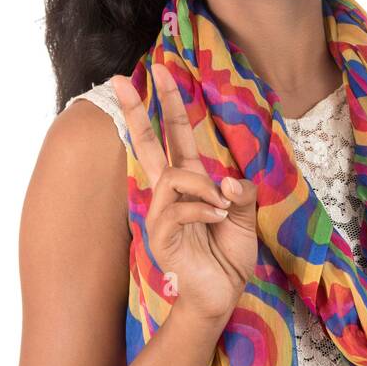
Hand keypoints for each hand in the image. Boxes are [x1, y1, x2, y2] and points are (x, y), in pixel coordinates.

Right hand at [110, 64, 261, 323]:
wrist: (221, 295)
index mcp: (190, 182)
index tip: (159, 70)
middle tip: (121, 79)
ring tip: (222, 208)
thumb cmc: (229, 255)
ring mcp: (160, 214)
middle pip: (148, 143)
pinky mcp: (160, 236)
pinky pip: (178, 208)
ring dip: (204, 187)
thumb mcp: (245, 216)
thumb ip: (242, 192)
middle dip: (136, 110)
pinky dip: (204, 209)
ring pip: (174, 177)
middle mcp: (169, 192)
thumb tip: (227, 181)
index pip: (175, 135)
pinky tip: (218, 219)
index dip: (168, 104)